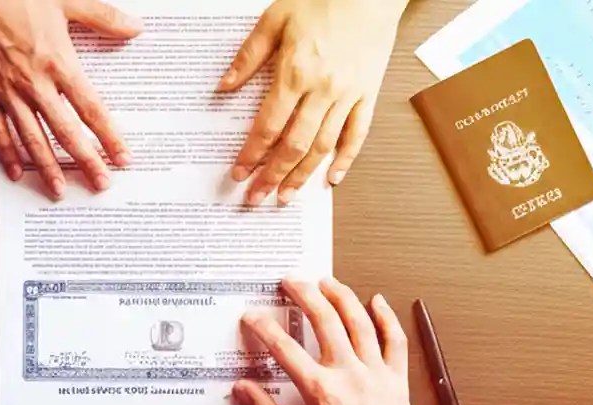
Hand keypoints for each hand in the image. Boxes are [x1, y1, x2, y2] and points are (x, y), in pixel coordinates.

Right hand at [0, 0, 141, 197]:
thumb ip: (103, 17)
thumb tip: (134, 27)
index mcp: (58, 62)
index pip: (91, 108)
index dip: (109, 136)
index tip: (122, 157)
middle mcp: (34, 83)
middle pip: (66, 132)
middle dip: (84, 162)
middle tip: (99, 185)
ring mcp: (7, 91)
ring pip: (31, 138)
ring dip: (47, 167)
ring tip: (58, 190)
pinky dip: (7, 153)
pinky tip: (16, 171)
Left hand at [219, 0, 407, 205]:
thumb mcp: (275, 18)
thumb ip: (249, 56)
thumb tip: (224, 87)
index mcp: (295, 72)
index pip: (268, 126)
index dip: (252, 154)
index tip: (238, 173)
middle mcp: (323, 90)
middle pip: (294, 146)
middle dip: (272, 176)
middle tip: (256, 198)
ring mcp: (348, 95)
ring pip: (323, 147)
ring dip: (302, 176)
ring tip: (285, 196)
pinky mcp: (368, 94)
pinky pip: (357, 135)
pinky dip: (345, 160)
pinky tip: (331, 179)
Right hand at [233, 278, 446, 404]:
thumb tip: (243, 390)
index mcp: (321, 392)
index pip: (284, 348)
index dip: (263, 328)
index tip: (251, 317)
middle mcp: (350, 376)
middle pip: (324, 320)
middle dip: (303, 294)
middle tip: (290, 281)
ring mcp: (377, 376)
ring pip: (359, 322)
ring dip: (341, 296)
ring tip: (326, 281)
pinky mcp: (397, 383)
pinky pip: (395, 341)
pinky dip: (386, 318)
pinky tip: (377, 302)